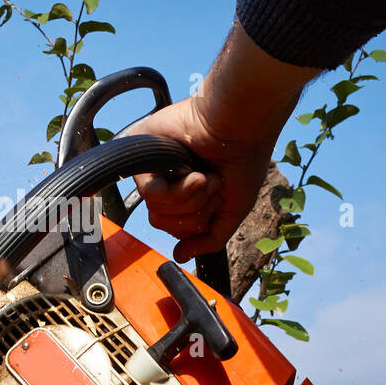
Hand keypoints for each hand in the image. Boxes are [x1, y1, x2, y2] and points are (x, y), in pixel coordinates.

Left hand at [125, 21, 318, 261]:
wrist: (242, 128)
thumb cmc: (243, 160)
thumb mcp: (231, 210)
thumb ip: (208, 238)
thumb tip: (180, 256)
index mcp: (182, 189)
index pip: (172, 225)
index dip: (196, 222)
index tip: (217, 198)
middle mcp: (164, 178)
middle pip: (162, 222)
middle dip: (195, 211)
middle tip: (212, 184)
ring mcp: (151, 166)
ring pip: (156, 211)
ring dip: (191, 199)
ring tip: (206, 177)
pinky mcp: (141, 151)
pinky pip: (149, 192)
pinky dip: (179, 190)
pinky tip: (194, 174)